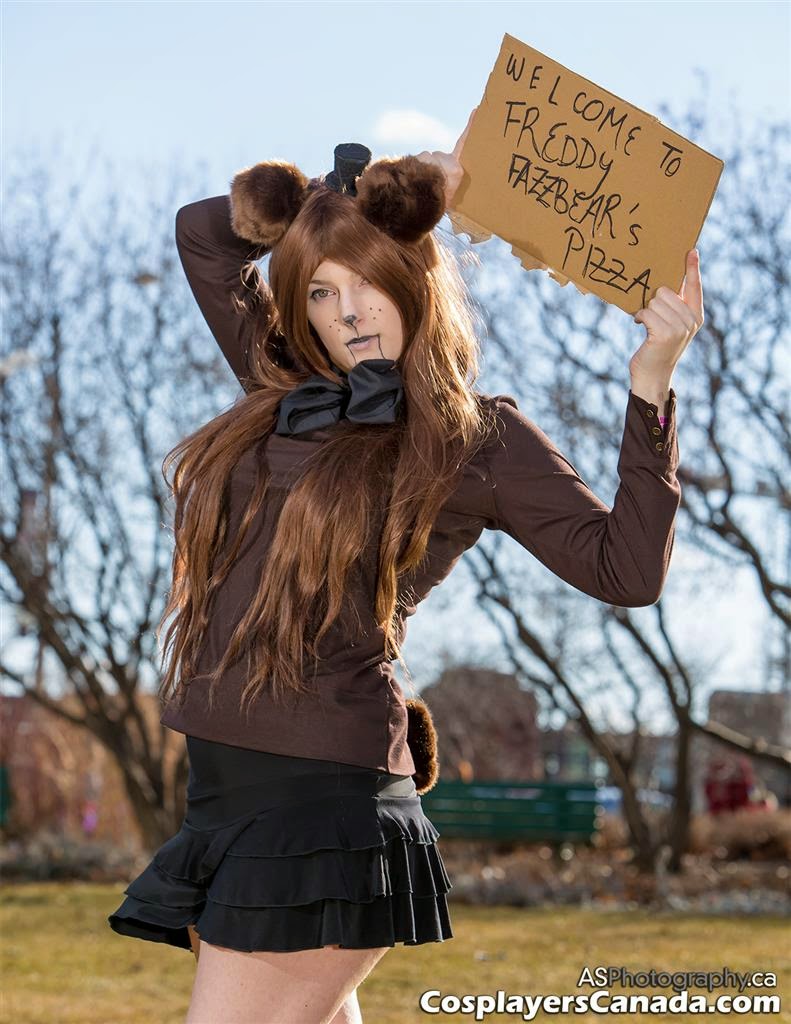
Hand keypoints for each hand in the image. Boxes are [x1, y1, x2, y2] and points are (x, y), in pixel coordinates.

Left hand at [415, 106, 476, 210]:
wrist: (415, 203)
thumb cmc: (434, 206)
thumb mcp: (449, 200)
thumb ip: (450, 185)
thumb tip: (447, 183)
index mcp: (456, 169)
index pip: (464, 144)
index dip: (470, 127)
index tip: (475, 110)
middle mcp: (444, 158)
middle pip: (440, 160)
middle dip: (435, 170)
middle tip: (431, 186)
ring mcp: (429, 156)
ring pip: (426, 162)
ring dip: (422, 171)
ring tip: (419, 187)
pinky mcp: (416, 158)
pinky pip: (415, 164)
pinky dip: (412, 172)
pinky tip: (410, 182)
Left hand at [629, 250, 704, 383]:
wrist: (653, 375)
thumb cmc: (657, 347)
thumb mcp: (671, 325)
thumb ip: (674, 306)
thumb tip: (663, 284)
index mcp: (696, 316)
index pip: (695, 286)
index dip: (692, 268)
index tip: (691, 250)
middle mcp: (691, 320)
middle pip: (666, 291)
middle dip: (654, 301)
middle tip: (652, 317)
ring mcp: (680, 327)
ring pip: (655, 301)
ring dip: (646, 312)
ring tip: (648, 325)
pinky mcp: (665, 333)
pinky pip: (646, 312)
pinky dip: (640, 317)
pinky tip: (641, 326)